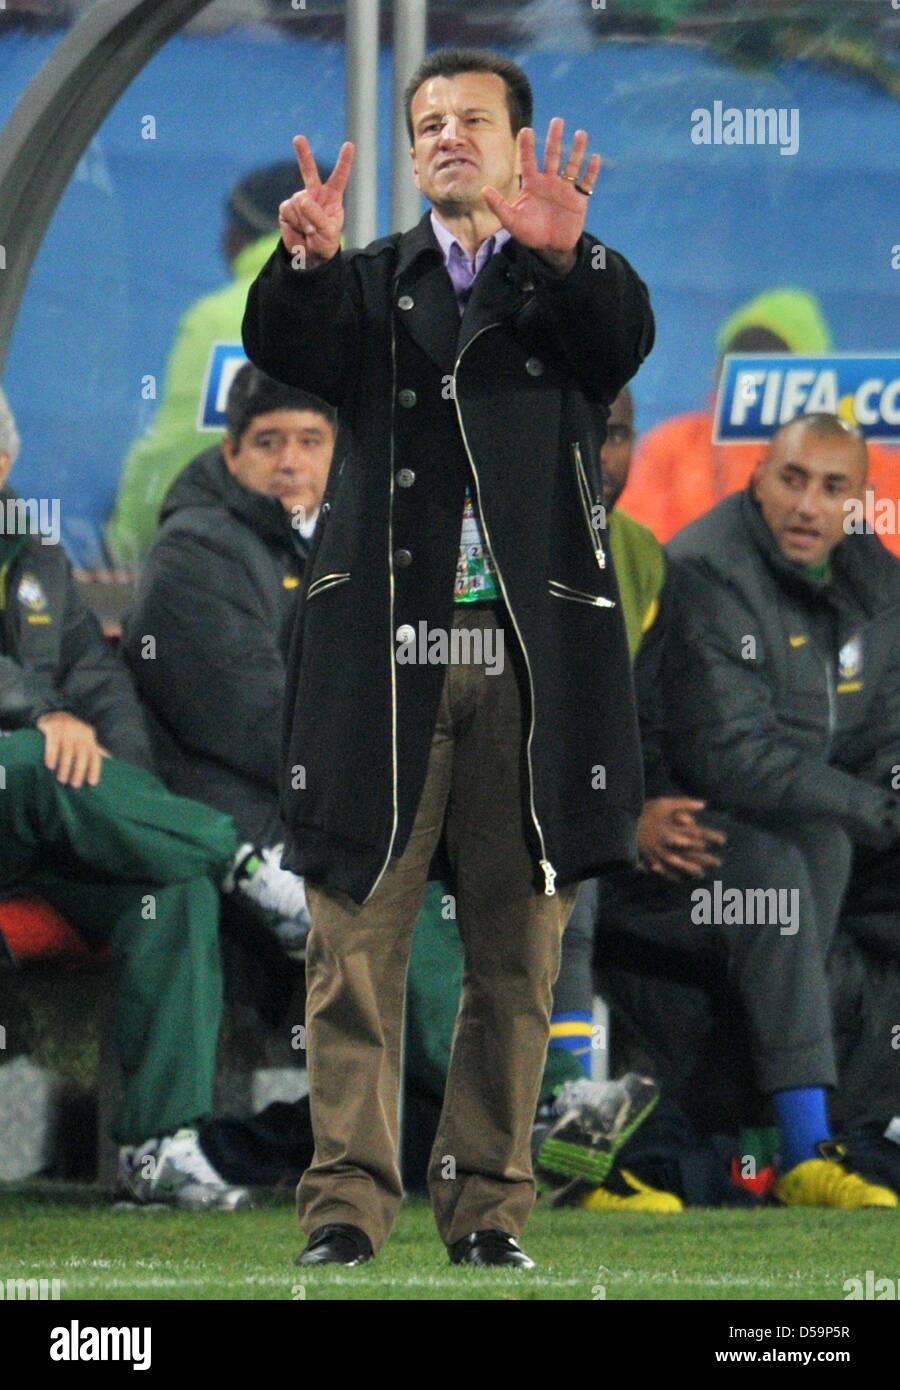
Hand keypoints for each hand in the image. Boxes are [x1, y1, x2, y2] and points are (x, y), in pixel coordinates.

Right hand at [35, 711, 109, 788]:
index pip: (95, 755)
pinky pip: (53, 745)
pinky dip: (52, 756)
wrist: (53, 713)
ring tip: (62, 780)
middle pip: (82, 756)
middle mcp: (80, 732)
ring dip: (65, 768)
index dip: (95, 769)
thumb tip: (111, 759)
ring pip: (67, 752)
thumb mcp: (85, 738)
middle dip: (79, 772)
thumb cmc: (71, 732)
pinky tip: (50, 766)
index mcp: (90, 736)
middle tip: (74, 785)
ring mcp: (67, 729)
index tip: (92, 783)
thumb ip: (94, 748)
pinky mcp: (53, 728)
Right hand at [279, 137, 354, 269]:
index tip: (349, 145)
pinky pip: (288, 209)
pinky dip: (294, 221)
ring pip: (299, 202)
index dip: (344, 162)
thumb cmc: (325, 242)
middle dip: (303, 154)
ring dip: (304, 220)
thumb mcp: (327, 231)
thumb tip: (301, 199)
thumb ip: (317, 215)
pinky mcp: (286, 208)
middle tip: (298, 138)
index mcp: (332, 197)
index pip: (339, 178)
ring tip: (308, 231)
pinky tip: (298, 229)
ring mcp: (299, 200)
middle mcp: (315, 194)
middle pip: (309, 171)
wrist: (308, 256)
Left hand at [482, 118, 601, 273]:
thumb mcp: (511, 221)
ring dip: (577, 150)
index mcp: (532, 184)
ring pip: (572, 165)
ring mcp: (565, 189)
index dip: (527, 146)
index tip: (526, 130)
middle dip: (555, 139)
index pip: (528, 161)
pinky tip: (595, 158)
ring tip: (580, 134)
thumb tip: (483, 190)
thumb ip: (498, 205)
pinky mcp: (579, 199)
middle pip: (552, 156)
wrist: (550, 248)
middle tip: (557, 121)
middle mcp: (549, 182)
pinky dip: (591, 171)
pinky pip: (586, 183)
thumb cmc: (530, 233)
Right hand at [637, 797, 726, 881]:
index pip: (698, 834)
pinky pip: (663, 870)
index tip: (723, 840)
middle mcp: (670, 845)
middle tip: (718, 863)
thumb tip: (703, 804)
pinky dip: (672, 875)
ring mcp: (660, 855)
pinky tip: (679, 879)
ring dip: (691, 869)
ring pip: (679, 865)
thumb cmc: (644, 811)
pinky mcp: (649, 860)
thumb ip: (684, 803)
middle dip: (706, 858)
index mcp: (675, 830)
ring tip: (701, 874)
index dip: (712, 837)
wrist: (621, 825)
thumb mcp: (664, 802)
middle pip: (692, 854)